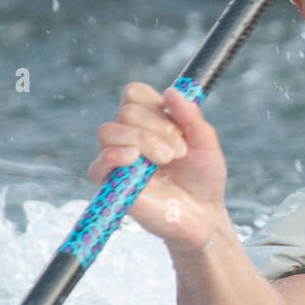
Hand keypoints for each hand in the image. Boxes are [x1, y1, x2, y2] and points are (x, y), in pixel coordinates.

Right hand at [88, 82, 228, 249]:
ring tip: (166, 160)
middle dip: (158, 128)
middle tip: (180, 152)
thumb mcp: (206, 142)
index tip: (179, 124)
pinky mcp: (111, 184)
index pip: (134, 94)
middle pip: (127, 111)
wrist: (204, 213)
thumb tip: (172, 91)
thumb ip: (191, 116)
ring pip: (109, 131)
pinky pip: (98, 164)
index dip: (153, 102)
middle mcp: (130, 136)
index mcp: (150, 121)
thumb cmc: (204, 177)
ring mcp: (118, 160)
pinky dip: (114, 156)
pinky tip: (134, 159)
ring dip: (143, 141)